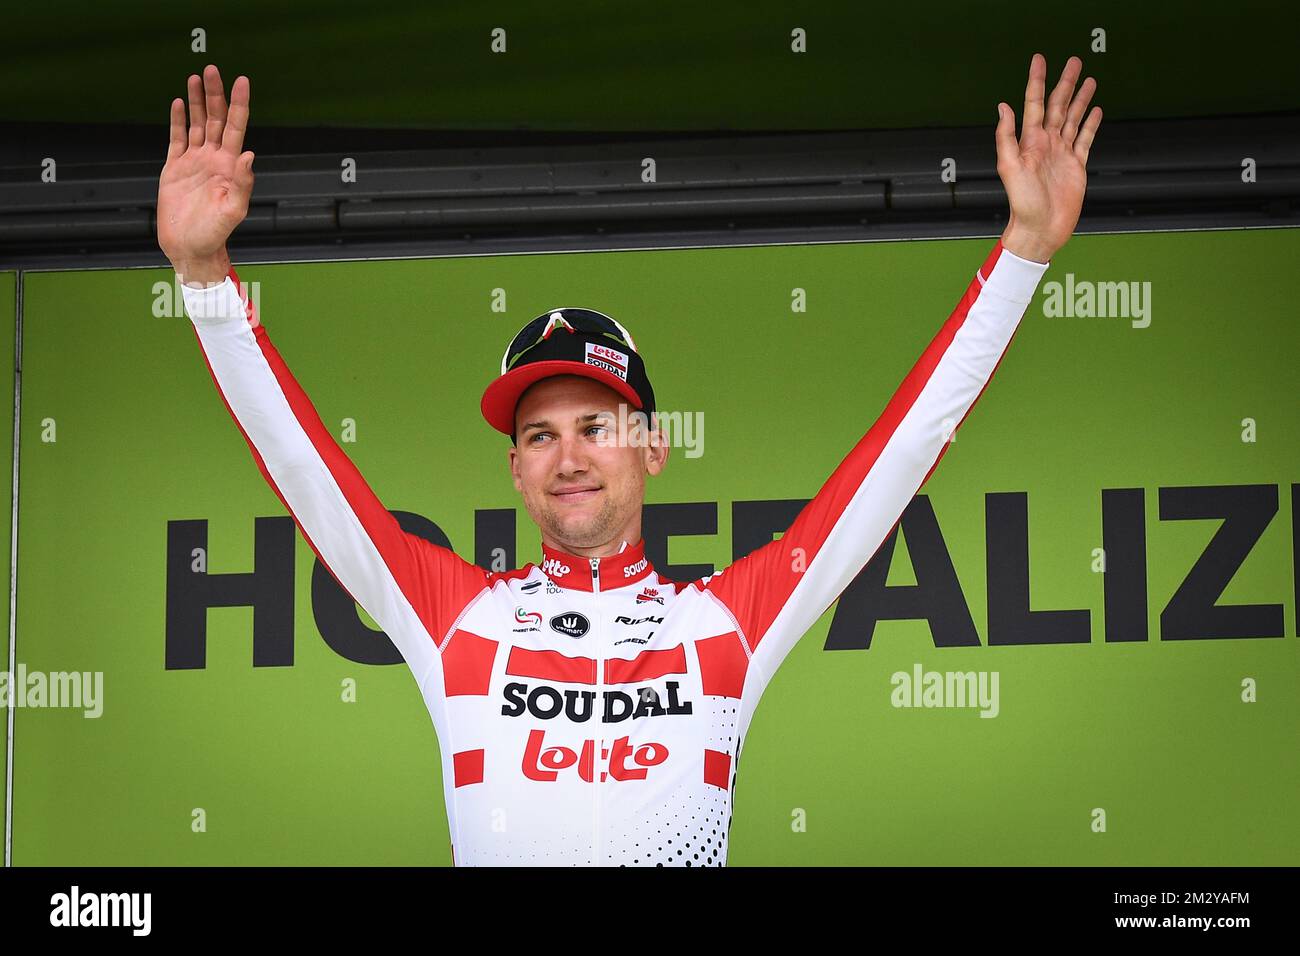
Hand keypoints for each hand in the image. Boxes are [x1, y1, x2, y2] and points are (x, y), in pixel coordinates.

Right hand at [157, 65, 253, 285]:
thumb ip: (243, 183)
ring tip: (196, 77)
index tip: (241, 81)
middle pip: (216, 119)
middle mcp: (214, 159)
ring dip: (197, 101)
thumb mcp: (233, 210)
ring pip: (197, 124)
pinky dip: (177, 121)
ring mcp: (195, 162)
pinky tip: (177, 104)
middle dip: (215, 94)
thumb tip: (249, 155)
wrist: (190, 247)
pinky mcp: (175, 168)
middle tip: (212, 69)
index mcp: (230, 166)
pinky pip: (176, 139)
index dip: (239, 104)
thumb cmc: (215, 234)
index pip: (237, 127)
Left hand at [995, 54, 1100, 263]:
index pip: (1035, 104)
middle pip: (1058, 105)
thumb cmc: (1022, 204)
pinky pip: (1085, 139)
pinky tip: (1095, 111)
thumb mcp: (1009, 167)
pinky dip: (1090, 124)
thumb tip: (1003, 106)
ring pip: (1073, 118)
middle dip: (1065, 83)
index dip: (1037, 81)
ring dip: (1080, 99)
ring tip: (1088, 80)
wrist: (1040, 229)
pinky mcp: (1076, 166)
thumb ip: (1006, 136)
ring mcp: (1062, 154)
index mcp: (1030, 141)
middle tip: (1074, 61)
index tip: (1040, 60)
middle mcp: (1046, 144)